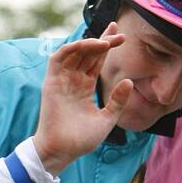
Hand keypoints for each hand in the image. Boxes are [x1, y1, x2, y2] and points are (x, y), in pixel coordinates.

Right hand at [33, 24, 132, 173]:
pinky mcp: (51, 81)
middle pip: (88, 52)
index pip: (97, 60)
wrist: (62, 151)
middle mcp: (74, 80)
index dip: (107, 46)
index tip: (122, 37)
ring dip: (90, 43)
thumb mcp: (107, 119)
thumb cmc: (82, 140)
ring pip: (75, 52)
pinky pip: (59, 57)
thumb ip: (118, 101)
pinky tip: (87, 45)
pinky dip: (72, 48)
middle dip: (103, 40)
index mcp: (85, 87)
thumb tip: (130, 81)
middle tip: (118, 31)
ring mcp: (62, 79)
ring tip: (106, 42)